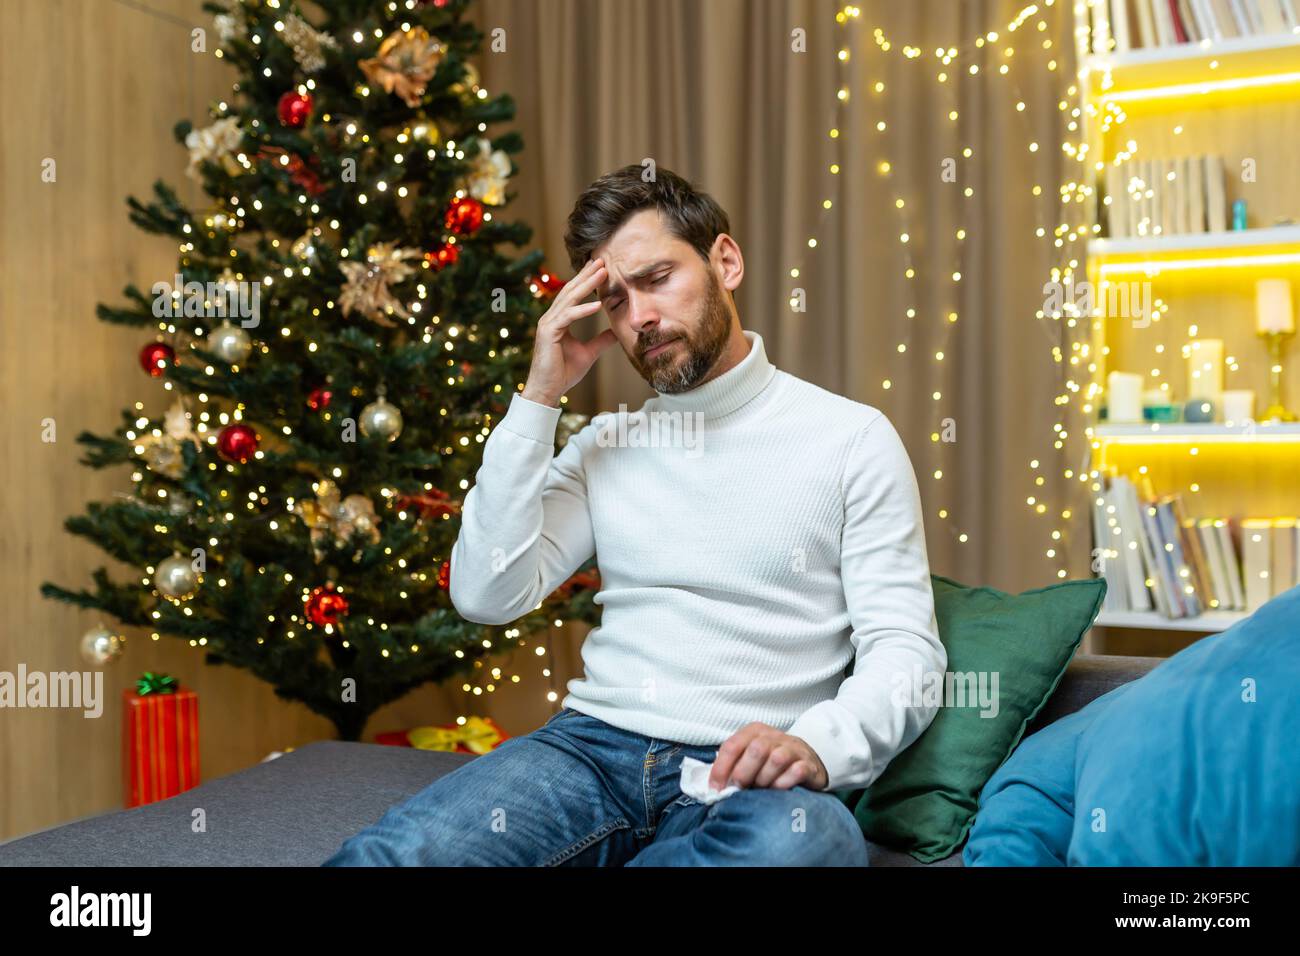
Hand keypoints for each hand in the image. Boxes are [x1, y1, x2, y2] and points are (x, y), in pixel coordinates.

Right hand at [520, 257, 618, 407]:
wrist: (549, 391)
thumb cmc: (563, 372)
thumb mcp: (589, 353)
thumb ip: (601, 340)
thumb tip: (616, 332)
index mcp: (559, 320)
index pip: (574, 295)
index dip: (587, 280)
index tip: (602, 267)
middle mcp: (551, 318)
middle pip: (570, 290)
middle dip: (587, 275)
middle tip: (603, 260)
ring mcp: (548, 324)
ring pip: (569, 299)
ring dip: (587, 285)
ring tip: (603, 272)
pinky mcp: (548, 333)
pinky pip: (568, 317)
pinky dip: (583, 310)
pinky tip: (597, 304)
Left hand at [709, 722, 828, 791]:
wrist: (807, 759)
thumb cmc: (770, 762)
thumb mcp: (749, 757)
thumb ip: (732, 765)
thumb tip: (714, 786)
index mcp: (754, 732)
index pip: (732, 745)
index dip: (721, 768)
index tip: (715, 788)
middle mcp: (774, 736)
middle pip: (756, 750)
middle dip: (743, 774)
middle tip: (738, 790)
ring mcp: (793, 748)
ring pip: (776, 760)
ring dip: (765, 779)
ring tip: (761, 789)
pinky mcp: (808, 764)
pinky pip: (796, 771)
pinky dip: (784, 783)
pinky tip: (778, 789)